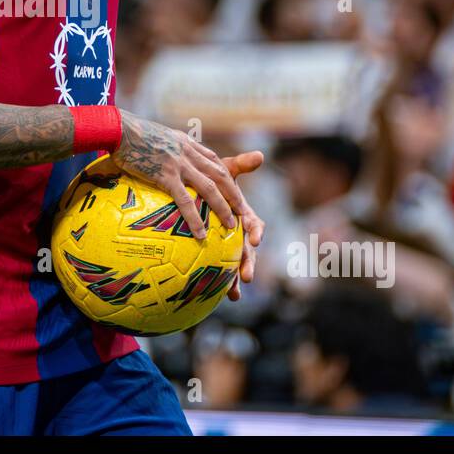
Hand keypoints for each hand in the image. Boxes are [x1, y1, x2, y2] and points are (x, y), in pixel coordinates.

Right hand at [111, 113, 263, 297]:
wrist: (118, 129)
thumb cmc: (128, 133)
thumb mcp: (154, 136)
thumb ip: (164, 148)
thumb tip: (160, 158)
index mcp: (186, 143)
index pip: (214, 160)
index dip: (226, 177)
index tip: (233, 190)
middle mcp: (188, 152)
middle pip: (220, 175)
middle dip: (234, 194)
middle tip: (243, 212)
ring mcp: (179, 164)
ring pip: (210, 188)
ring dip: (223, 208)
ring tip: (231, 226)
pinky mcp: (165, 175)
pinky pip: (185, 200)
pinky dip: (196, 218)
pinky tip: (201, 233)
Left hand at [221, 150, 265, 300]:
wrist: (193, 188)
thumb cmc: (210, 180)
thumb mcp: (224, 171)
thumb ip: (239, 165)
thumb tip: (260, 155)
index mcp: (243, 215)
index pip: (254, 224)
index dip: (256, 231)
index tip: (256, 239)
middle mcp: (239, 234)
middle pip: (247, 251)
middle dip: (249, 264)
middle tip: (247, 277)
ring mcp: (227, 246)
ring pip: (233, 266)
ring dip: (235, 281)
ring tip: (233, 294)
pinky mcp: (213, 255)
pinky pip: (215, 271)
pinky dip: (215, 283)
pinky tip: (212, 297)